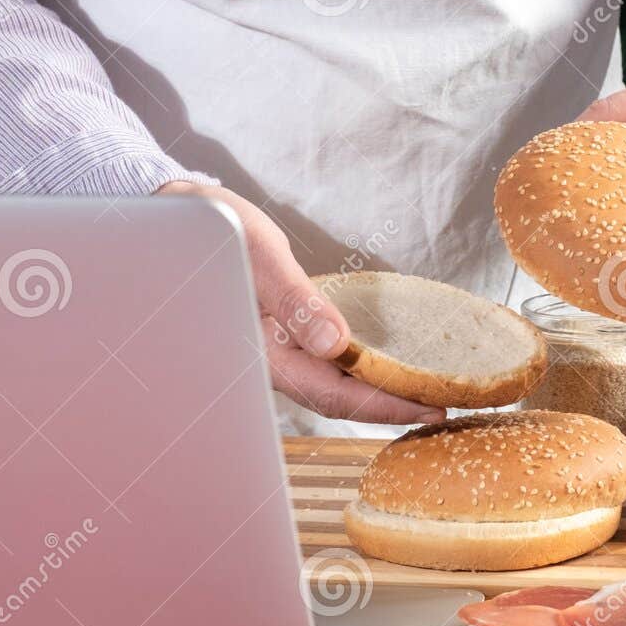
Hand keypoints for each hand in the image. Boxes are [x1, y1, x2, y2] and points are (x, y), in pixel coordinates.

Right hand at [158, 182, 444, 424]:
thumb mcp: (257, 255)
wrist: (179, 219)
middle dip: (392, 406)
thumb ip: (294, 300)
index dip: (385, 403)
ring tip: (428, 393)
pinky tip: (390, 366)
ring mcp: (279, 354)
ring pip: (335, 387)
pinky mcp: (285, 339)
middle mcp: (273, 363)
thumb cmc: (214, 230)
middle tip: (446, 406)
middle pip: (340, 401)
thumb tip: (336, 345)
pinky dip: (363, 370)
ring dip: (380, 392)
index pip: (334, 394)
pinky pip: (329, 367)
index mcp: (262, 353)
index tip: (432, 405)